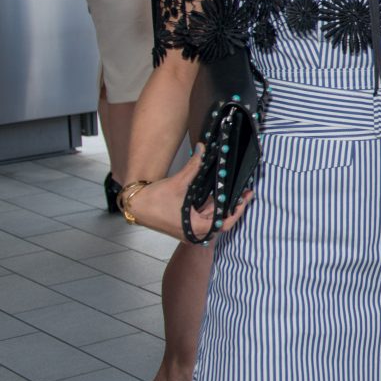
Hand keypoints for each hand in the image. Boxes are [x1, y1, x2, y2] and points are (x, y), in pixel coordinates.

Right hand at [126, 146, 250, 242]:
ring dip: (219, 204)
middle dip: (231, 205)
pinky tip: (215, 193)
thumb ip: (194, 165)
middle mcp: (194, 232)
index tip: (245, 197)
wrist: (135, 205)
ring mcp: (190, 230)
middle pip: (220, 219)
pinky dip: (209, 206)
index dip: (237, 210)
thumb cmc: (154, 199)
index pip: (224, 222)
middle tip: (243, 191)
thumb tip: (203, 147)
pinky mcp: (185, 225)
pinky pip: (203, 216)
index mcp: (195, 227)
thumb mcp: (178, 182)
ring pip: (211, 217)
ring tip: (231, 189)